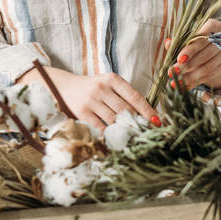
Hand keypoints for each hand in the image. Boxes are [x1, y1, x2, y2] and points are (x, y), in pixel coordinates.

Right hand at [33, 66, 160, 131]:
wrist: (64, 86)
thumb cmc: (92, 87)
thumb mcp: (108, 84)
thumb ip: (124, 95)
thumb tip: (145, 114)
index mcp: (112, 79)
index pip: (134, 96)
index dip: (147, 110)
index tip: (157, 121)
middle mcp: (102, 88)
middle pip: (125, 110)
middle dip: (138, 123)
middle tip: (148, 133)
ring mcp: (91, 100)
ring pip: (114, 120)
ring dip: (125, 131)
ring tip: (135, 138)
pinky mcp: (82, 112)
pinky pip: (100, 127)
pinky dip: (110, 135)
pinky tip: (117, 140)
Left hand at [163, 19, 220, 95]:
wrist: (215, 44)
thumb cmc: (197, 37)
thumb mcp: (188, 35)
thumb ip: (179, 40)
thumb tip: (168, 43)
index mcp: (213, 26)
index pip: (202, 38)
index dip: (191, 49)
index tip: (179, 59)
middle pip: (205, 54)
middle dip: (187, 65)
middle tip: (172, 72)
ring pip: (207, 68)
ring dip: (190, 77)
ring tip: (176, 82)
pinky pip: (209, 76)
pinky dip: (195, 82)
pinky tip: (184, 86)